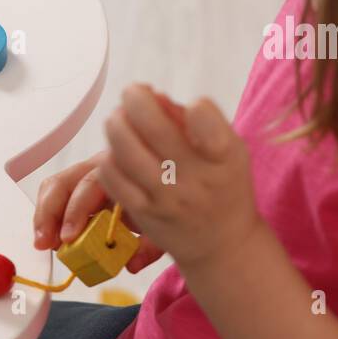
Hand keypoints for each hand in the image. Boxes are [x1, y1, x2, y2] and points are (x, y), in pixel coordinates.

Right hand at [33, 153, 166, 273]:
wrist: (163, 195)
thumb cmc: (158, 208)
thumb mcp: (160, 227)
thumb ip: (149, 246)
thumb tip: (131, 264)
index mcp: (122, 172)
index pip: (91, 183)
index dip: (76, 210)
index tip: (69, 237)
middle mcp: (98, 168)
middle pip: (63, 182)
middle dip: (50, 214)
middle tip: (46, 243)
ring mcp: (81, 176)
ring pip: (53, 188)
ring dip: (43, 217)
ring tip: (43, 243)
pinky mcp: (71, 188)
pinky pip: (52, 197)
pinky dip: (46, 218)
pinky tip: (48, 239)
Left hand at [95, 83, 261, 269]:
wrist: (223, 245)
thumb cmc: (224, 185)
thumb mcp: (229, 151)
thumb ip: (198, 122)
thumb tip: (155, 95)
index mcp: (224, 158)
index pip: (210, 128)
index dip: (198, 108)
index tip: (194, 106)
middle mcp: (195, 179)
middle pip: (154, 130)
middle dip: (135, 100)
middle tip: (133, 94)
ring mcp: (166, 198)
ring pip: (125, 151)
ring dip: (116, 125)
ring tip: (119, 119)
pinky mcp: (142, 213)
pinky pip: (111, 178)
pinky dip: (108, 157)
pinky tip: (116, 152)